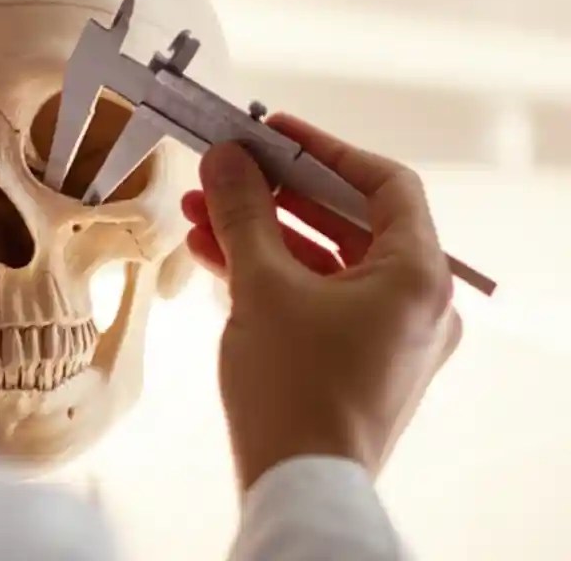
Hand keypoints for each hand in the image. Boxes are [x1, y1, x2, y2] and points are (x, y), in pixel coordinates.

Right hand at [181, 113, 462, 491]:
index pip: (384, 184)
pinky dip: (271, 274)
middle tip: (228, 167)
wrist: (299, 486)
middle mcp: (416, 302)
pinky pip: (317, 297)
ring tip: (199, 211)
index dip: (326, 150)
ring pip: (325, 261)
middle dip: (278, 193)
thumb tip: (226, 158)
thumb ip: (245, 213)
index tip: (273, 132)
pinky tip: (213, 255)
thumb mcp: (263, 286)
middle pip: (348, 221)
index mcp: (418, 276)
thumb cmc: (295, 387)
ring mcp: (388, 335)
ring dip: (263, 232)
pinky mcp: (357, 360)